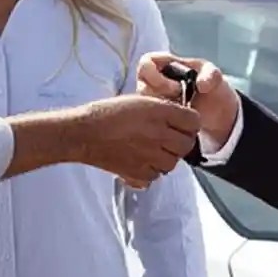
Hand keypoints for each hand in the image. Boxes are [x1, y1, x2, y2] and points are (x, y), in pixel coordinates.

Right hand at [76, 95, 199, 188]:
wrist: (83, 133)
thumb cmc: (107, 113)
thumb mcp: (138, 100)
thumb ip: (162, 109)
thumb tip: (179, 117)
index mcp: (159, 112)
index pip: (193, 121)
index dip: (190, 122)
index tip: (183, 123)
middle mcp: (158, 134)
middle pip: (187, 144)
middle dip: (181, 140)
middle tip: (169, 138)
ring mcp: (150, 156)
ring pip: (174, 162)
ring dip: (167, 156)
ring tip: (153, 149)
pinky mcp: (139, 172)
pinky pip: (157, 175)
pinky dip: (153, 170)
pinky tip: (142, 160)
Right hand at [137, 52, 239, 145]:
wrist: (217, 111)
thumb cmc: (212, 87)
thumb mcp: (214, 76)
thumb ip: (210, 76)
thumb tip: (201, 85)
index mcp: (161, 64)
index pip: (145, 64)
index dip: (157, 76)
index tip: (177, 87)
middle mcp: (151, 81)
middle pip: (142, 88)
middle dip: (161, 98)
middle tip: (180, 104)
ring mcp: (151, 100)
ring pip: (144, 107)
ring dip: (162, 113)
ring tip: (181, 114)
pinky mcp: (154, 118)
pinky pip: (150, 121)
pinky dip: (163, 124)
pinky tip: (178, 124)